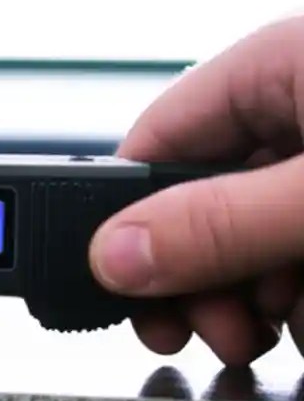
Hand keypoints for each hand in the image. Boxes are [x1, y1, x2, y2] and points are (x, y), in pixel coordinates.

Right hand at [88, 15, 303, 365]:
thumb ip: (220, 225)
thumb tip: (115, 256)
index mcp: (270, 69)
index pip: (149, 149)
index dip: (127, 229)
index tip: (126, 295)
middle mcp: (294, 104)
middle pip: (200, 206)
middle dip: (206, 281)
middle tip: (220, 331)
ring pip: (253, 239)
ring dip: (260, 299)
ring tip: (288, 327)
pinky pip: (298, 246)